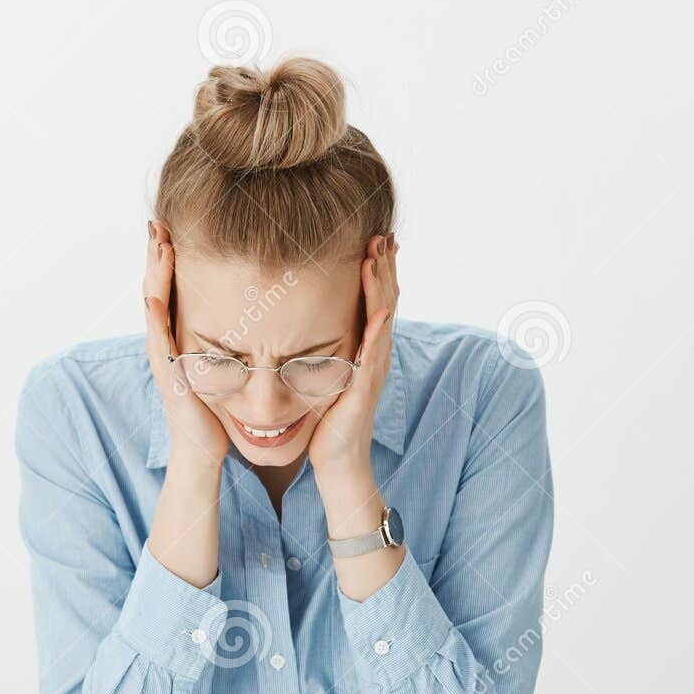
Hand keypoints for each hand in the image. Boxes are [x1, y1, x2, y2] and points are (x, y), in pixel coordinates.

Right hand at [142, 220, 228, 469]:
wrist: (203, 452)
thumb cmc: (215, 414)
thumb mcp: (223, 367)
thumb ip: (227, 341)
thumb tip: (249, 317)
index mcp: (179, 339)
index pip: (173, 290)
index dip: (170, 260)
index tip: (173, 228)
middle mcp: (166, 345)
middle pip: (158, 291)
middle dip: (157, 257)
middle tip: (157, 223)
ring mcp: (164, 360)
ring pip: (154, 309)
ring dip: (153, 276)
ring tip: (155, 244)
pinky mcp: (169, 378)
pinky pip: (158, 343)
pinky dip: (155, 318)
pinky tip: (154, 297)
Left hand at [308, 233, 398, 480]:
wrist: (337, 460)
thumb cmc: (328, 419)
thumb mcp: (326, 372)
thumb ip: (324, 345)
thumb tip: (307, 318)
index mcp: (366, 348)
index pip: (376, 300)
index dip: (378, 269)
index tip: (375, 235)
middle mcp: (375, 356)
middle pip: (385, 302)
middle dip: (384, 266)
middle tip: (382, 233)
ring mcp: (373, 372)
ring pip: (383, 321)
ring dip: (382, 288)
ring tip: (379, 257)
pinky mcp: (363, 391)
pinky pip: (373, 357)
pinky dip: (377, 333)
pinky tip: (379, 313)